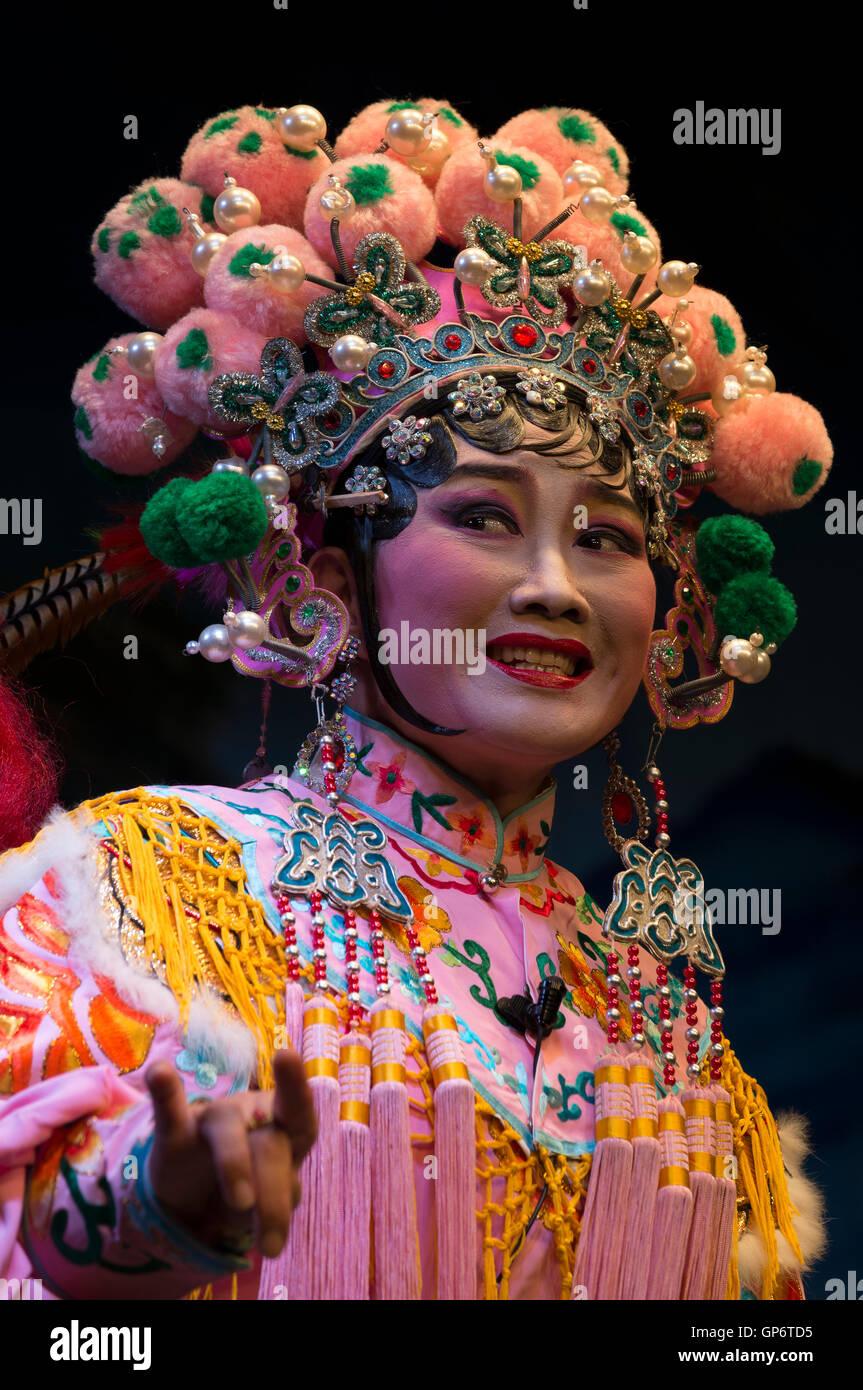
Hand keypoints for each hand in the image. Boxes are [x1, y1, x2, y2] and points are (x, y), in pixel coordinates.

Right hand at [144, 1050, 315, 1259]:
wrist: (200, 1201)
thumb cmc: (252, 1185)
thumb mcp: (271, 1198)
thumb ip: (281, 1195)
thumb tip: (288, 1198)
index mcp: (282, 1126)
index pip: (297, 1109)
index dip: (295, 1087)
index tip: (285, 1055)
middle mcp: (251, 1114)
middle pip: (268, 1144)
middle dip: (274, 1194)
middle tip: (272, 1246)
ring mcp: (213, 1121)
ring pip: (227, 1130)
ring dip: (236, 1165)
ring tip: (242, 1203)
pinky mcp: (175, 1134)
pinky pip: (169, 1110)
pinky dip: (165, 1091)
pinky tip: (159, 1071)